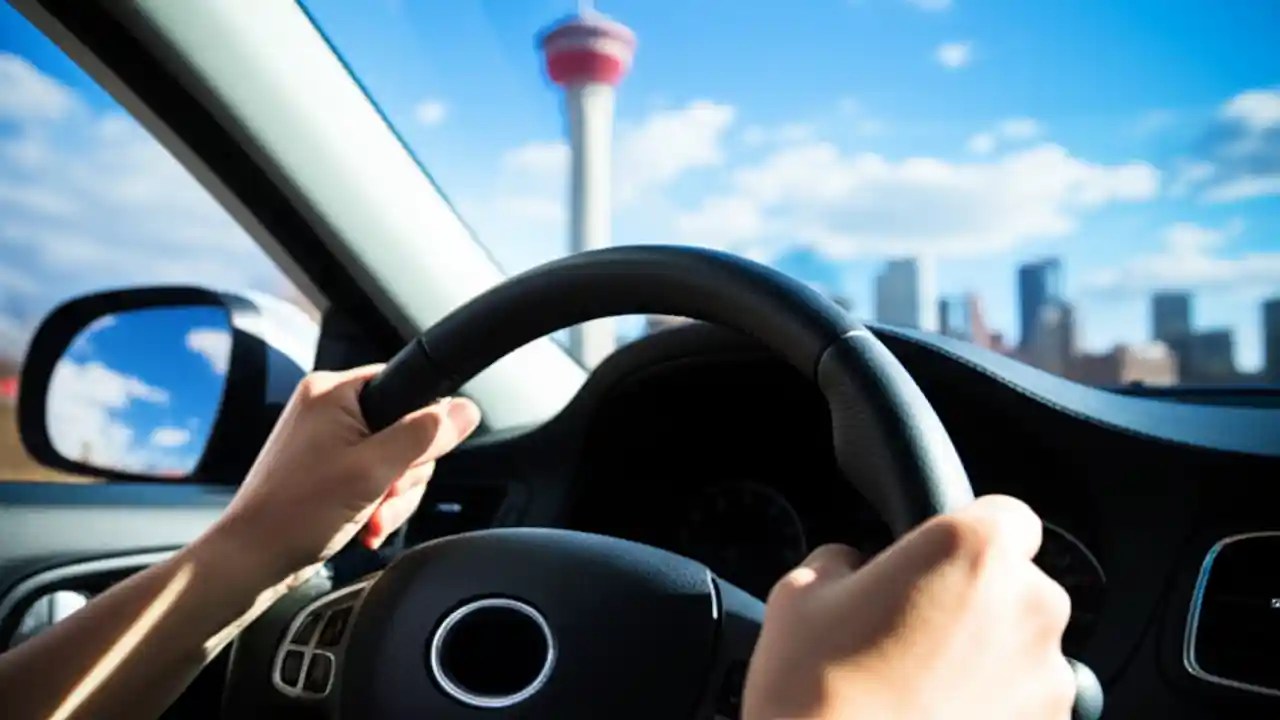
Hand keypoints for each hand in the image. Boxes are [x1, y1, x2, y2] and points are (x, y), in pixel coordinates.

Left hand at [209, 365, 480, 581]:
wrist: (251, 561)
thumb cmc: (296, 515)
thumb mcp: (374, 471)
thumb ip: (424, 436)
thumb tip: (465, 410)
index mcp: (333, 391)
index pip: (407, 385)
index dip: (422, 426)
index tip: (412, 460)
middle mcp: (327, 408)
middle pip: (406, 429)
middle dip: (405, 475)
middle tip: (384, 497)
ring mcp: (326, 440)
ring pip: (394, 459)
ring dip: (393, 497)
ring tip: (371, 519)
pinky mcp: (326, 468)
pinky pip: (374, 477)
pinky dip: (376, 504)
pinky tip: (363, 525)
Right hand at [743, 495, 1074, 719]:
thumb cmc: (815, 691)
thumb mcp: (799, 593)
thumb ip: (843, 561)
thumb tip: (856, 568)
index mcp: (973, 549)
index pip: (1007, 515)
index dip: (968, 536)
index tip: (936, 562)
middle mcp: (1029, 606)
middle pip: (1019, 587)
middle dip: (976, 604)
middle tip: (911, 633)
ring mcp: (1049, 680)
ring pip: (1024, 652)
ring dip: (987, 662)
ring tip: (921, 690)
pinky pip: (1026, 708)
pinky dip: (994, 712)